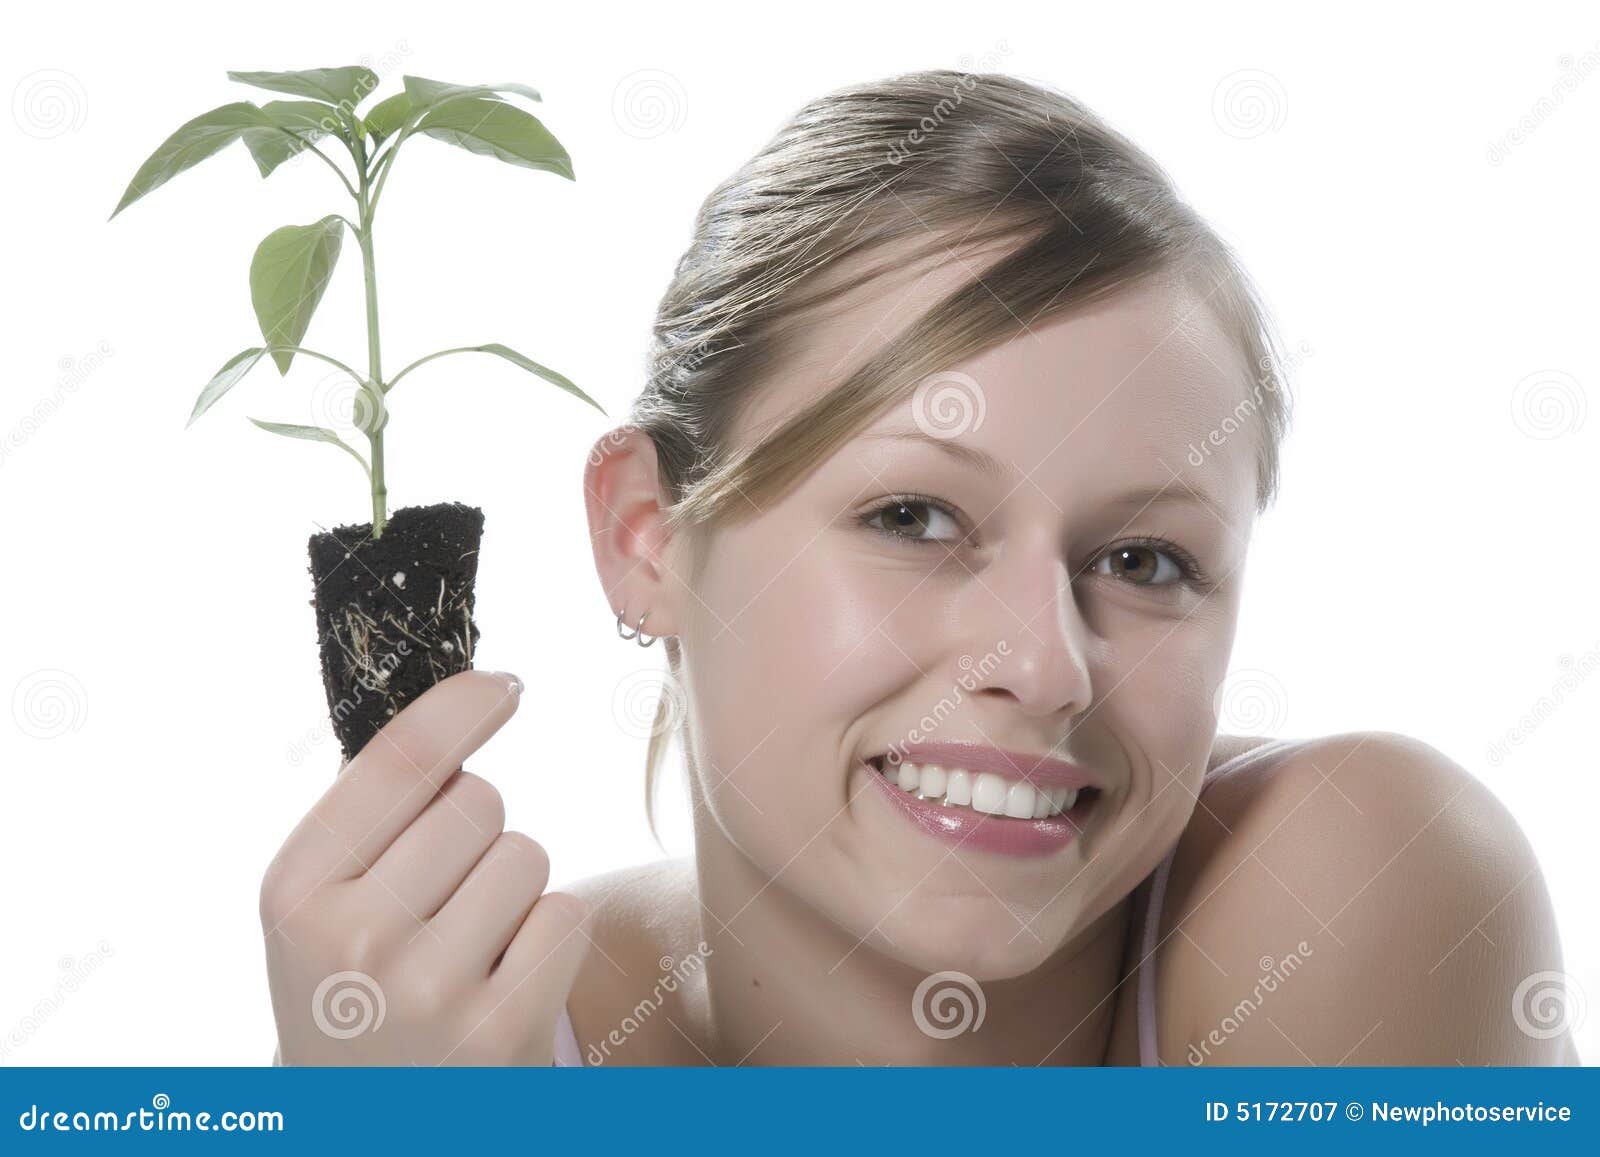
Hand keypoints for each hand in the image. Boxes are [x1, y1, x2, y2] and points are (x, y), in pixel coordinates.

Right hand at [260, 670, 590, 1064]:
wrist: (369, 1127)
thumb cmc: (357, 994)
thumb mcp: (321, 911)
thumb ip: (369, 818)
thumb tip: (472, 693)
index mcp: (294, 892)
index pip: (401, 760)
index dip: (463, 706)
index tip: (504, 684)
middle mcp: (352, 940)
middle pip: (478, 800)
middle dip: (477, 831)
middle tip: (442, 898)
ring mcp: (426, 991)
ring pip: (527, 854)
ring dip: (513, 889)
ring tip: (468, 949)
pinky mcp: (500, 1032)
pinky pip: (564, 915)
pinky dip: (548, 940)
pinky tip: (503, 985)